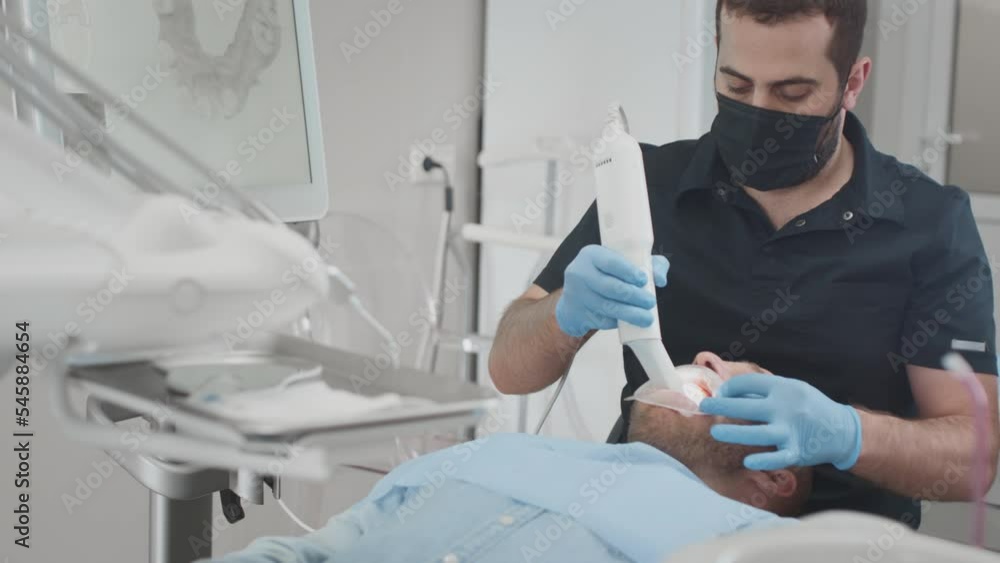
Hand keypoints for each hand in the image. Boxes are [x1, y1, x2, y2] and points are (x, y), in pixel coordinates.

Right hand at [554, 245, 668, 337]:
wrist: (574, 299)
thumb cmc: (605, 276)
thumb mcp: (621, 263)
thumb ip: (648, 264)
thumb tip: (660, 279)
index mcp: (591, 255)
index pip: (611, 262)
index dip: (629, 272)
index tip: (644, 280)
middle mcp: (580, 273)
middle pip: (610, 286)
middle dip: (633, 296)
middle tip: (650, 302)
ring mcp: (577, 295)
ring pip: (607, 306)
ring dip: (630, 313)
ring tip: (647, 318)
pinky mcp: (578, 314)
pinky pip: (601, 320)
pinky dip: (618, 322)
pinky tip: (629, 323)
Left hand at [699, 374, 861, 470]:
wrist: (842, 430)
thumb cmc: (809, 407)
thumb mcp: (791, 389)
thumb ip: (764, 390)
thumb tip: (729, 391)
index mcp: (784, 388)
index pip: (750, 383)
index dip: (731, 387)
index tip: (720, 393)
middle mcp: (787, 408)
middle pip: (748, 406)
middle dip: (722, 405)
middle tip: (703, 406)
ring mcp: (792, 431)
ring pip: (758, 433)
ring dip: (734, 433)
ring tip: (715, 432)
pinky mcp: (798, 452)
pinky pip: (777, 458)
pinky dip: (763, 460)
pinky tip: (747, 461)